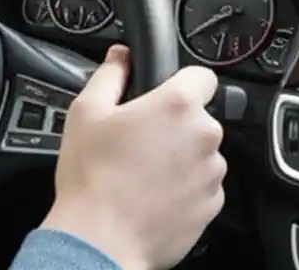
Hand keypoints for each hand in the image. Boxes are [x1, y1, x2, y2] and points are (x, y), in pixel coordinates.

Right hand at [41, 45, 225, 269]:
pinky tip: (153, 196)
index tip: (165, 96)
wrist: (100, 240)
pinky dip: (184, 189)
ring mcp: (212, 172)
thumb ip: (110, 75)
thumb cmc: (92, 178)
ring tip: (143, 174)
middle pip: (198, 118)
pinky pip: (202, 186)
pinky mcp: (212, 204)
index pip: (201, 75)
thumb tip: (120, 57)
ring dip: (181, 159)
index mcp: (178, 105)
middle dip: (174, 126)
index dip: (182, 83)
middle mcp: (204, 135)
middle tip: (140, 142)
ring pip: (201, 154)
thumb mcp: (86, 112)